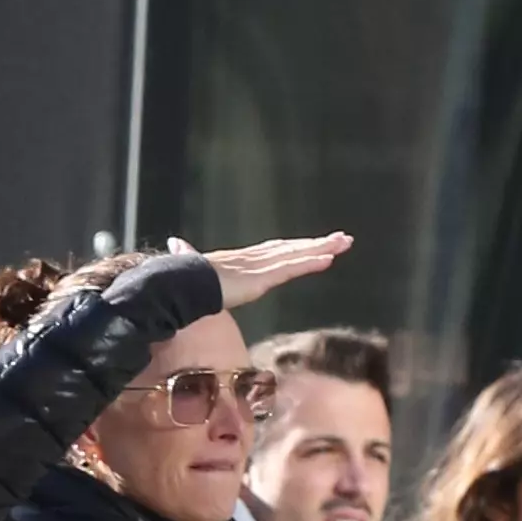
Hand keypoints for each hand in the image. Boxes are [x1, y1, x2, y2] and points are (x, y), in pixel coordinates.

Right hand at [171, 232, 350, 309]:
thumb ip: (189, 256)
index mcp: (243, 260)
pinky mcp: (262, 277)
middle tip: (344, 237)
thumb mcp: (192, 268)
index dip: (297, 247)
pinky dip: (310, 263)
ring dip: (323, 248)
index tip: (316, 244)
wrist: (181, 282)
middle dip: (319, 243)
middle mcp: (255, 258)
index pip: (277, 251)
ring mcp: (260, 266)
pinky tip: (329, 259)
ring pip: (297, 255)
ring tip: (345, 242)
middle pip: (293, 248)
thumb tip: (176, 243)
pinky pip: (292, 269)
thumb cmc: (184, 279)